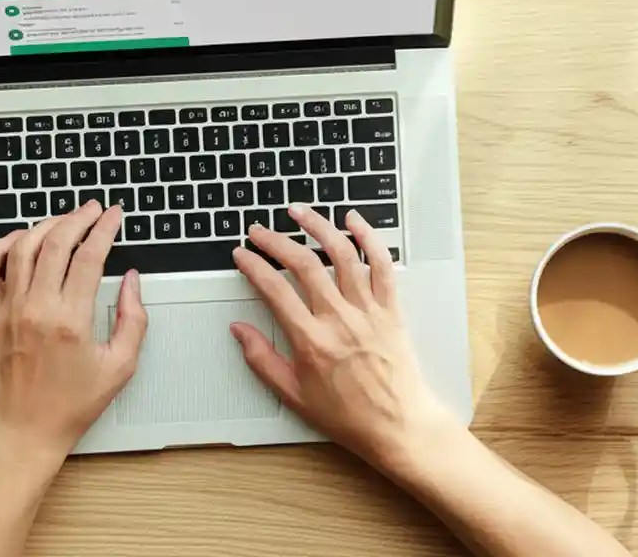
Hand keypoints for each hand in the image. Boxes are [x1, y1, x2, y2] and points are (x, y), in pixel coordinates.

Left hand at [0, 201, 147, 464]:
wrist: (23, 431)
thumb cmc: (69, 406)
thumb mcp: (119, 367)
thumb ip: (132, 319)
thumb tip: (132, 281)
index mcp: (71, 320)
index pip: (89, 255)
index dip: (105, 228)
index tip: (113, 216)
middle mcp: (36, 309)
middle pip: (56, 242)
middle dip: (79, 217)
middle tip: (93, 209)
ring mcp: (8, 310)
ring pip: (23, 247)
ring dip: (46, 225)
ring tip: (64, 220)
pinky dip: (3, 245)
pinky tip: (20, 239)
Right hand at [230, 205, 453, 468]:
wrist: (398, 426)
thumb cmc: (348, 416)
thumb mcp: (293, 395)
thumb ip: (262, 359)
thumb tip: (239, 330)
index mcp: (311, 341)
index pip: (274, 290)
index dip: (253, 266)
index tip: (242, 255)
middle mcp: (340, 319)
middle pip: (304, 264)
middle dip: (276, 241)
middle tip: (258, 230)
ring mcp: (368, 311)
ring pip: (342, 255)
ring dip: (318, 227)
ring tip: (299, 212)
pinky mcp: (391, 310)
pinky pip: (382, 265)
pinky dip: (369, 238)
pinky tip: (353, 221)